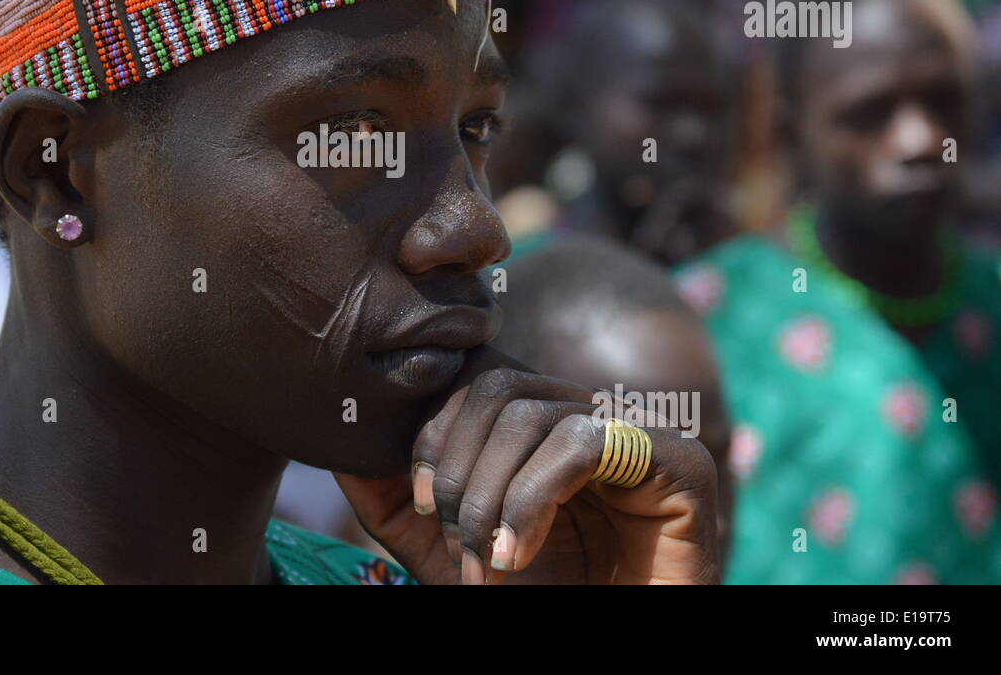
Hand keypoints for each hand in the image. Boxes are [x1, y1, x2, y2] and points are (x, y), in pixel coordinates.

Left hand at [335, 352, 719, 583]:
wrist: (604, 654)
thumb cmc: (532, 605)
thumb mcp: (443, 552)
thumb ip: (396, 499)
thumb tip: (346, 445)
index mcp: (541, 428)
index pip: (474, 378)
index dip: (434, 430)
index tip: (422, 500)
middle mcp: (588, 417)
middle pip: (496, 388)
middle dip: (459, 470)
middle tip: (457, 543)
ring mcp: (635, 433)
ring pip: (530, 414)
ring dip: (490, 497)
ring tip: (488, 561)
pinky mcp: (679, 461)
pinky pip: (583, 441)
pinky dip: (533, 499)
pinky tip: (518, 551)